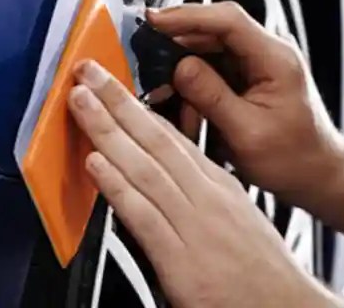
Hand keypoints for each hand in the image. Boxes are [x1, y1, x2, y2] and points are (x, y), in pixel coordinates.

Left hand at [68, 59, 337, 307]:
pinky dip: (117, 186)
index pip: (172, 136)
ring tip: (82, 101)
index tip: (112, 82)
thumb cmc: (261, 273)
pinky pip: (143, 215)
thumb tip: (166, 180)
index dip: (137, 105)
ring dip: (108, 130)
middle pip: (155, 138)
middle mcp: (206, 197)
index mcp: (218, 186)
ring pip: (144, 166)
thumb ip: (199, 198)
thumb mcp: (234, 220)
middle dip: (117, 100)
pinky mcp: (180, 259)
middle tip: (88, 71)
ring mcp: (193, 225)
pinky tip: (96, 164)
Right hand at [146, 2, 343, 205]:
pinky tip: (184, 106)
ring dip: (183, 71)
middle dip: (176, 46)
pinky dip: (193, 84)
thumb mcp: (247, 133)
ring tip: (167, 97)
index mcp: (276, 58)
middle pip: (212, 30)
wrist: (318, 175)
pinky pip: (211, 67)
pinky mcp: (248, 75)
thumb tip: (179, 66)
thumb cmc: (295, 159)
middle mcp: (268, 52)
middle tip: (146, 63)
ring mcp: (258, 62)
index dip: (187, 16)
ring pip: (207, 49)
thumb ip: (212, 97)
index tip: (155, 20)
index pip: (228, 20)